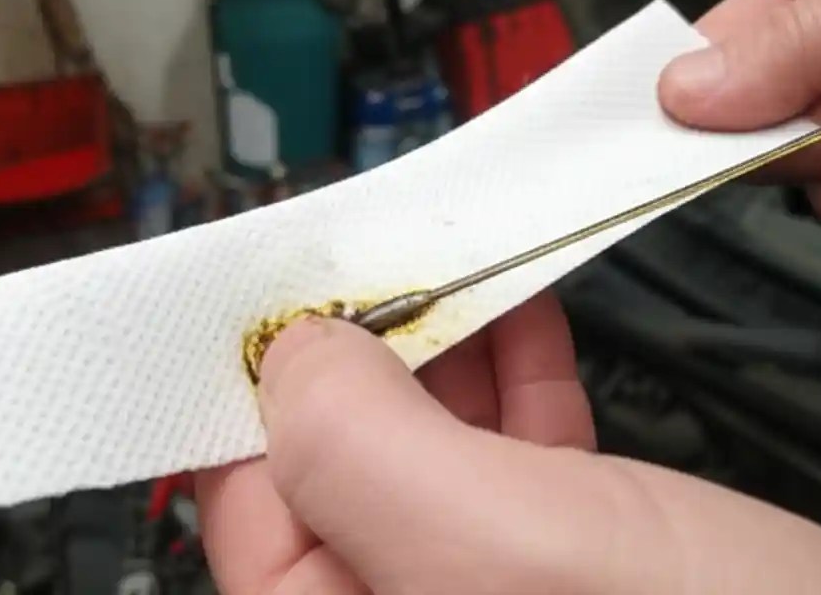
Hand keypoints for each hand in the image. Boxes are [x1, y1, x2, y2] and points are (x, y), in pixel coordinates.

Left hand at [196, 294, 820, 593]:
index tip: (282, 292)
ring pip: (427, 454)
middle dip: (360, 354)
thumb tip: (291, 359)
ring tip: (448, 268)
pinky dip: (509, 379)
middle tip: (376, 257)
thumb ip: (361, 453)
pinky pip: (509, 461)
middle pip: (338, 472)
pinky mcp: (572, 573)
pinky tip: (516, 320)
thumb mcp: (506, 552)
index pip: (248, 508)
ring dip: (438, 352)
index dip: (256, 389)